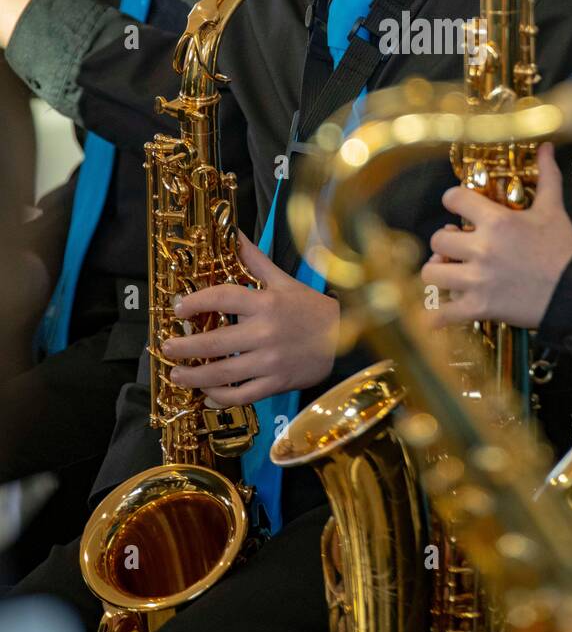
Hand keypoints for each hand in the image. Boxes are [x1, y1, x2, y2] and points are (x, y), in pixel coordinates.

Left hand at [162, 233, 338, 404]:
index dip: (196, 302)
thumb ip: (255, 260)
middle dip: (184, 347)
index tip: (178, 307)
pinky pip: (242, 395)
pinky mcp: (276, 383)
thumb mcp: (283, 280)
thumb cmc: (309, 307)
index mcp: (266, 303)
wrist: (345, 337)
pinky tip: (207, 394)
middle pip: (215, 342)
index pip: (223, 297)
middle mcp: (265, 333)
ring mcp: (270, 361)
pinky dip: (221, 397)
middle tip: (165, 347)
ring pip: (224, 373)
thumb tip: (233, 234)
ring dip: (194, 376)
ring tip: (175, 374)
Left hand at [420, 143, 571, 329]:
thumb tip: (545, 148)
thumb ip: (547, 176)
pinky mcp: (480, 307)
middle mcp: (482, 249)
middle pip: (438, 238)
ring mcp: (478, 280)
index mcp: (497, 221)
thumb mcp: (553, 209)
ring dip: (438, 272)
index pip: (453, 199)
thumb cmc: (564, 251)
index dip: (453, 201)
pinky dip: (436, 316)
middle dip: (445, 241)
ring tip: (449, 272)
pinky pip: (442, 313)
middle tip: (456, 246)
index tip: (457, 208)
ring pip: (432, 273)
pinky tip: (437, 314)